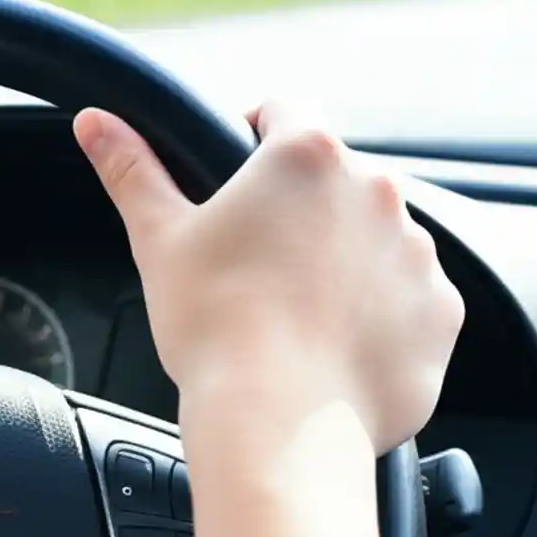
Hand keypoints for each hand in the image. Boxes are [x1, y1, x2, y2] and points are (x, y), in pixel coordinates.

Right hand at [73, 103, 463, 456]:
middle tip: (255, 263)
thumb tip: (96, 122)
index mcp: (306, 157)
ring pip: (374, 238)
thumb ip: (131, 170)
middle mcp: (377, 191)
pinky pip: (409, 299)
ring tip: (294, 312)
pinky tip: (331, 343)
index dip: (252, 137)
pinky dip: (379, 313)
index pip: (284, 111)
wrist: (278, 425)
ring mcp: (417, 252)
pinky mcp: (441, 312)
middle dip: (300, 210)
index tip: (235, 178)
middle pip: (333, 180)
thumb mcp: (159, 239)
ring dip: (343, 259)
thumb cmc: (215, 328)